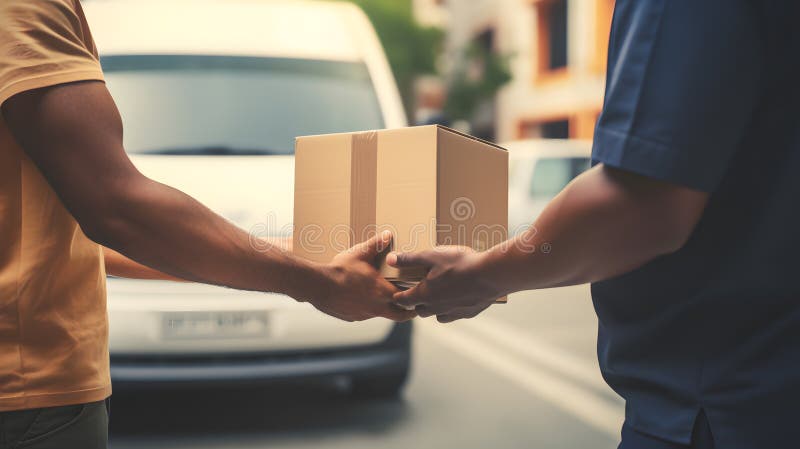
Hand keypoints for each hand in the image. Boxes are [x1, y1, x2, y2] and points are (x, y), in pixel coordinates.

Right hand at [306, 231, 416, 321]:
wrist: (318, 286)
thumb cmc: (340, 270)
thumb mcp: (359, 254)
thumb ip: (375, 244)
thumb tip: (388, 234)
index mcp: (382, 291)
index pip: (406, 300)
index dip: (413, 299)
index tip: (418, 297)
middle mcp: (376, 307)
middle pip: (399, 316)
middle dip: (407, 313)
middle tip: (411, 308)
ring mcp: (364, 314)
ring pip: (380, 314)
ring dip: (384, 308)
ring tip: (382, 298)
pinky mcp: (352, 317)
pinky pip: (364, 314)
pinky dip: (367, 309)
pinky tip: (360, 299)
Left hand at [386, 247, 502, 322]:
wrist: (491, 275)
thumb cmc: (460, 263)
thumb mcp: (432, 256)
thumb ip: (410, 259)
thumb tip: (390, 259)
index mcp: (425, 294)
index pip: (404, 301)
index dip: (398, 297)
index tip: (396, 295)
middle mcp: (436, 308)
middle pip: (419, 310)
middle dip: (416, 302)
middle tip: (417, 291)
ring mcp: (452, 313)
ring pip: (436, 315)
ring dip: (433, 307)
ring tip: (436, 295)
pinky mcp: (467, 314)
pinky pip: (453, 315)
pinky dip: (449, 309)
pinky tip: (455, 299)